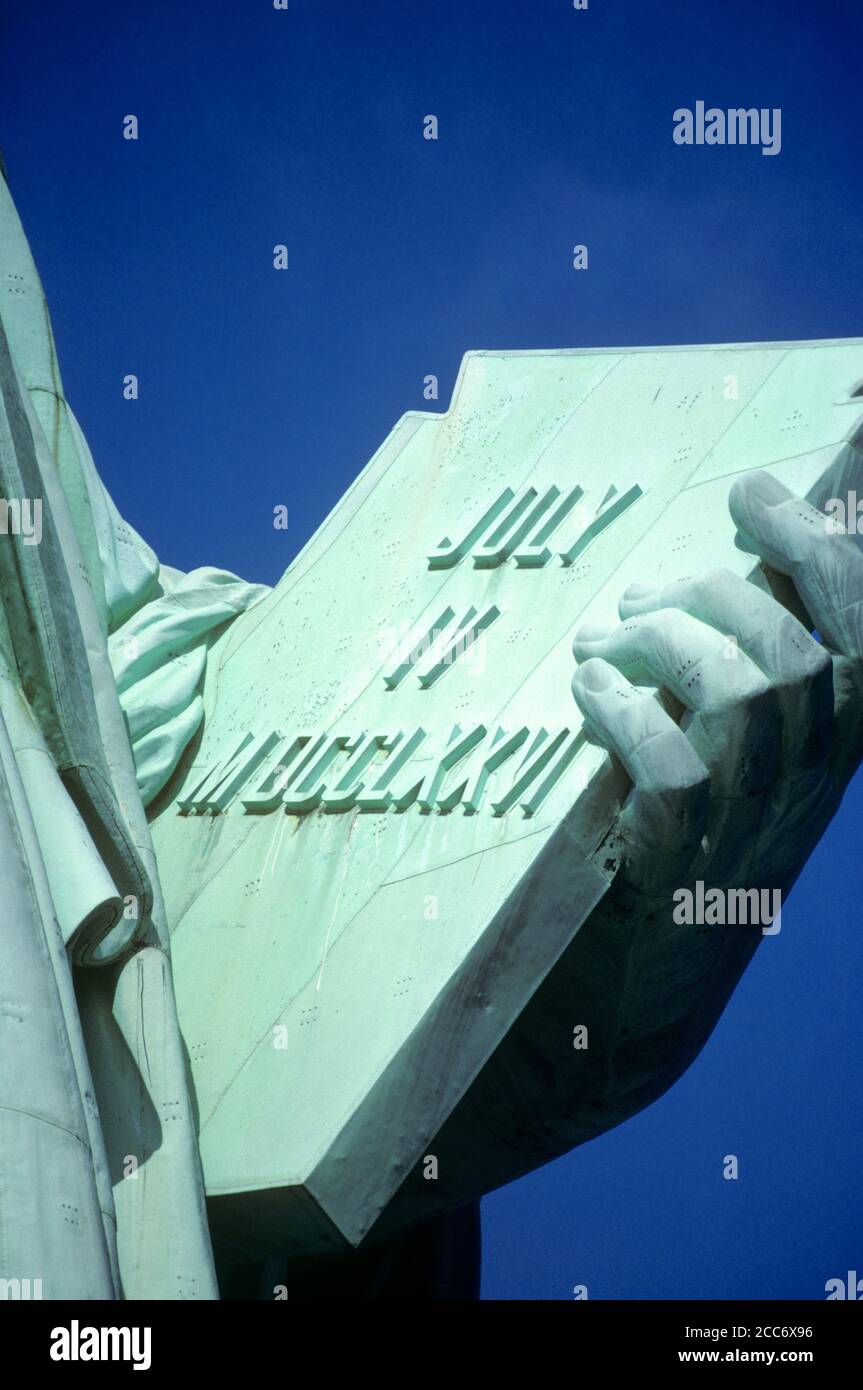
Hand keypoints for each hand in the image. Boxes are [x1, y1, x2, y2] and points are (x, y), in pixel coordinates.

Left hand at [571, 470, 862, 911]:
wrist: (669, 969)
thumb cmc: (705, 832)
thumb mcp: (754, 747)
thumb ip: (752, 667)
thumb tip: (716, 572)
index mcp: (838, 741)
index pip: (862, 628)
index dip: (817, 546)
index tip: (749, 493)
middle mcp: (811, 778)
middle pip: (792, 651)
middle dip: (708, 594)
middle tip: (636, 596)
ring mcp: (750, 819)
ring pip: (736, 694)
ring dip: (657, 644)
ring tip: (597, 645)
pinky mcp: (684, 854)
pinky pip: (668, 765)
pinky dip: (622, 713)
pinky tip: (586, 694)